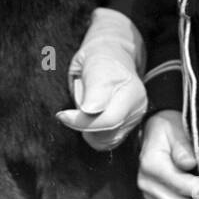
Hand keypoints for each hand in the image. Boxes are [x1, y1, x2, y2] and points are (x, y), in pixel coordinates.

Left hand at [55, 8, 147, 150]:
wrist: (111, 57)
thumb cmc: (99, 59)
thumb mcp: (93, 65)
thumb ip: (94, 88)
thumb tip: (90, 110)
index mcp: (131, 91)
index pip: (108, 119)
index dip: (82, 122)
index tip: (62, 115)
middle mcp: (136, 107)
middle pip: (107, 133)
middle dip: (85, 124)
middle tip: (73, 108)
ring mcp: (133, 118)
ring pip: (107, 140)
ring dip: (89, 131)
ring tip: (84, 110)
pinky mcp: (128, 127)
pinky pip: (108, 141)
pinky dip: (95, 135)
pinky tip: (90, 120)